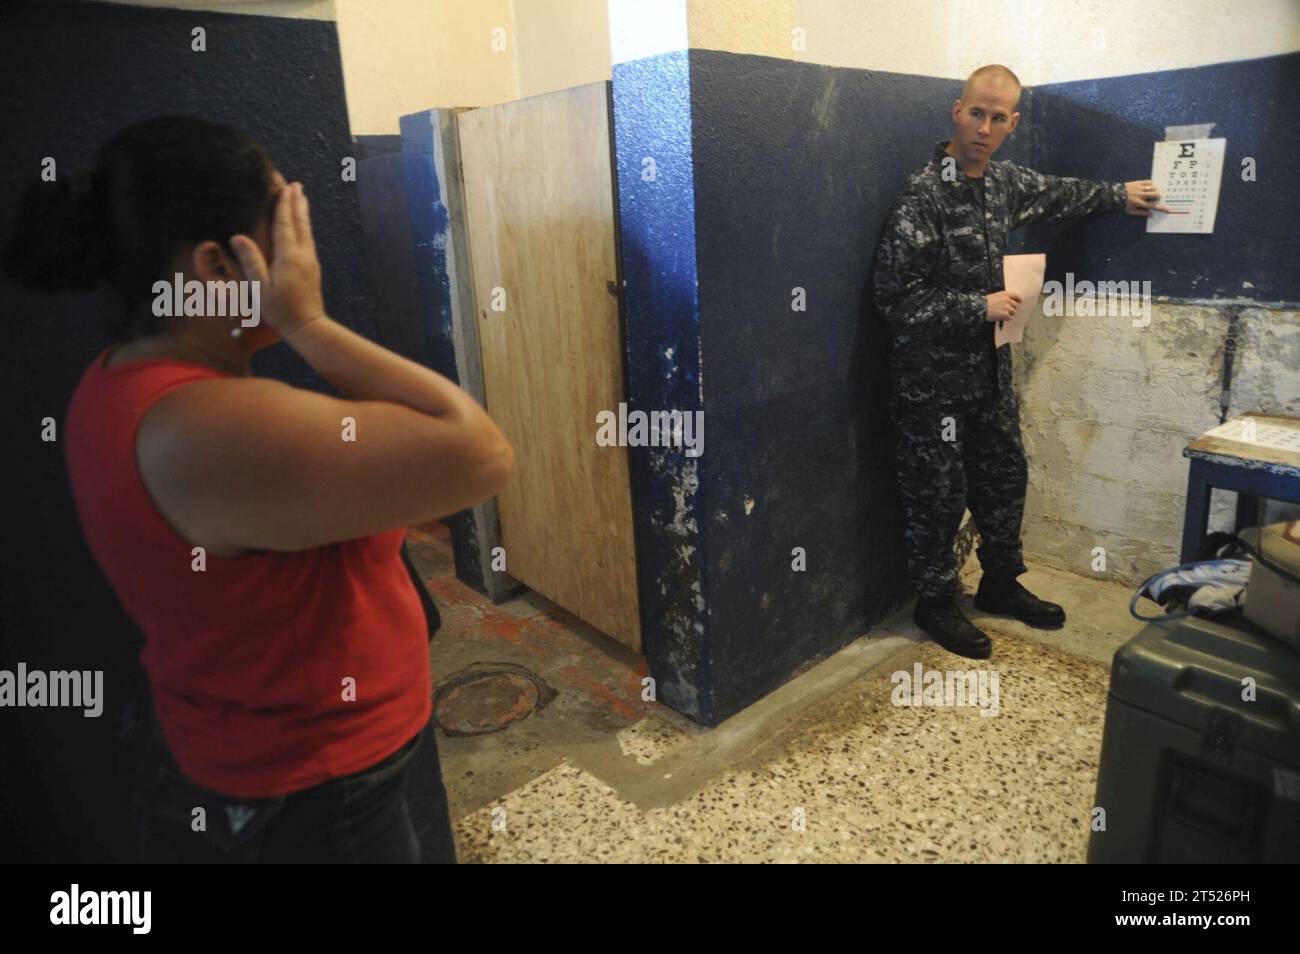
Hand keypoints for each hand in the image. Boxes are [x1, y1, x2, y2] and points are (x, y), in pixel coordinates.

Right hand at [230, 182, 326, 336]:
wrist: (307, 326)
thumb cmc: (280, 310)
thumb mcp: (260, 288)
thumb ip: (251, 261)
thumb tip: (237, 238)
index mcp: (288, 257)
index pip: (284, 224)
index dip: (283, 205)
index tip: (285, 187)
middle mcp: (303, 255)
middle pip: (299, 223)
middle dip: (297, 203)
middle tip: (297, 185)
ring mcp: (310, 261)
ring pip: (306, 231)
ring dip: (303, 212)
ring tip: (302, 197)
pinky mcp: (313, 268)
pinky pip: (308, 240)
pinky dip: (305, 227)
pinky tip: (303, 225)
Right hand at [986, 290, 1021, 321]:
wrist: (980, 308)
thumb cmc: (984, 302)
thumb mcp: (994, 296)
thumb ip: (1002, 298)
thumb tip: (1008, 302)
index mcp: (1004, 294)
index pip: (1015, 295)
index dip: (1018, 299)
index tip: (1019, 301)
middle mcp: (1007, 300)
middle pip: (1015, 305)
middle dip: (1011, 308)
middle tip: (1006, 311)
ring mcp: (1007, 307)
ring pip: (1013, 312)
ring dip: (1009, 314)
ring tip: (1001, 315)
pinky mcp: (1006, 314)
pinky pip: (1009, 318)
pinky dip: (1005, 319)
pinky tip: (999, 318)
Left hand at [1124, 180, 1170, 216]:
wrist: (1115, 194)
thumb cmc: (1123, 204)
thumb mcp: (1131, 211)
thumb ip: (1141, 213)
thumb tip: (1151, 215)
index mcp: (1139, 203)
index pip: (1153, 206)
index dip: (1161, 208)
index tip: (1167, 209)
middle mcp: (1140, 195)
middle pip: (1155, 194)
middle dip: (1158, 196)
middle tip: (1155, 198)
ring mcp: (1139, 188)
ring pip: (1153, 188)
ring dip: (1155, 190)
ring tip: (1151, 193)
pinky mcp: (1138, 182)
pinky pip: (1149, 182)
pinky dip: (1151, 184)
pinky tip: (1149, 187)